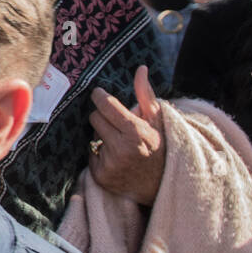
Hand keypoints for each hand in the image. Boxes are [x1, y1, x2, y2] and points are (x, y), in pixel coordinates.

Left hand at [87, 66, 165, 206]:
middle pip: (94, 118)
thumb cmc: (158, 147)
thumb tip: (140, 68)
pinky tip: (115, 157)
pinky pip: (90, 153)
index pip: (105, 105)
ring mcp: (109, 164)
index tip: (99, 93)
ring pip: (92, 135)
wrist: (161, 184)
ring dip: (102, 135)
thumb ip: (145, 94)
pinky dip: (99, 153)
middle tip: (116, 123)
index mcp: (135, 132)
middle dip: (103, 117)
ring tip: (119, 142)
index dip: (100, 97)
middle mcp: (121, 149)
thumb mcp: (156, 120)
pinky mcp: (100, 176)